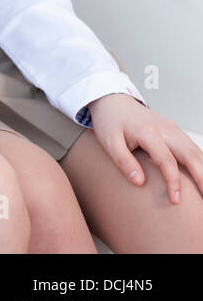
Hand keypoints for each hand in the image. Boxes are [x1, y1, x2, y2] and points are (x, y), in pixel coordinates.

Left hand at [87, 93, 202, 203]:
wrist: (113, 100)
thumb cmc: (109, 122)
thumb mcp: (108, 141)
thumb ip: (123, 161)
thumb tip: (139, 182)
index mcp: (148, 132)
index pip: (166, 160)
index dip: (173, 182)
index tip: (175, 200)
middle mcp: (165, 129)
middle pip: (191, 155)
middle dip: (202, 178)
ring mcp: (173, 129)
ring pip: (196, 151)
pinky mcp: (175, 131)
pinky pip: (193, 148)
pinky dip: (201, 163)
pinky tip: (202, 176)